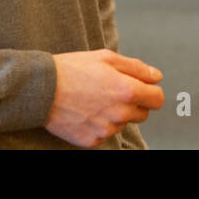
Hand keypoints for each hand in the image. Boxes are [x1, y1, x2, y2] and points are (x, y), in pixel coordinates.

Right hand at [45, 49, 164, 147]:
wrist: (41, 89)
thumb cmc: (73, 69)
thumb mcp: (107, 58)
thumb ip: (137, 68)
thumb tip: (156, 77)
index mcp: (127, 90)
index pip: (158, 99)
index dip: (151, 92)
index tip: (142, 88)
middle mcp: (120, 113)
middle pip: (143, 114)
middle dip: (134, 103)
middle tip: (113, 91)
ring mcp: (106, 129)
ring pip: (123, 123)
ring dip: (116, 114)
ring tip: (94, 99)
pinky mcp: (92, 141)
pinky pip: (105, 134)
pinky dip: (100, 124)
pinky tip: (85, 111)